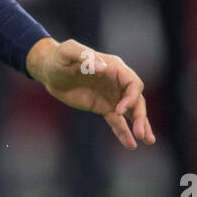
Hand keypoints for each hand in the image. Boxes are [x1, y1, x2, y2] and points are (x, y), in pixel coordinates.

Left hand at [26, 38, 154, 149]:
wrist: (49, 72)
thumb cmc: (59, 58)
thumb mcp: (68, 51)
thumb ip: (85, 56)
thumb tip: (104, 68)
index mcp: (114, 67)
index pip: (133, 83)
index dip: (131, 98)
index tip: (119, 110)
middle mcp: (117, 82)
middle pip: (137, 100)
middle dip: (140, 116)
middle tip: (141, 134)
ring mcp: (112, 96)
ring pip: (131, 112)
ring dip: (140, 125)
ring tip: (147, 140)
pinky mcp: (103, 107)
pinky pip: (117, 121)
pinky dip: (124, 132)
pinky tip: (130, 144)